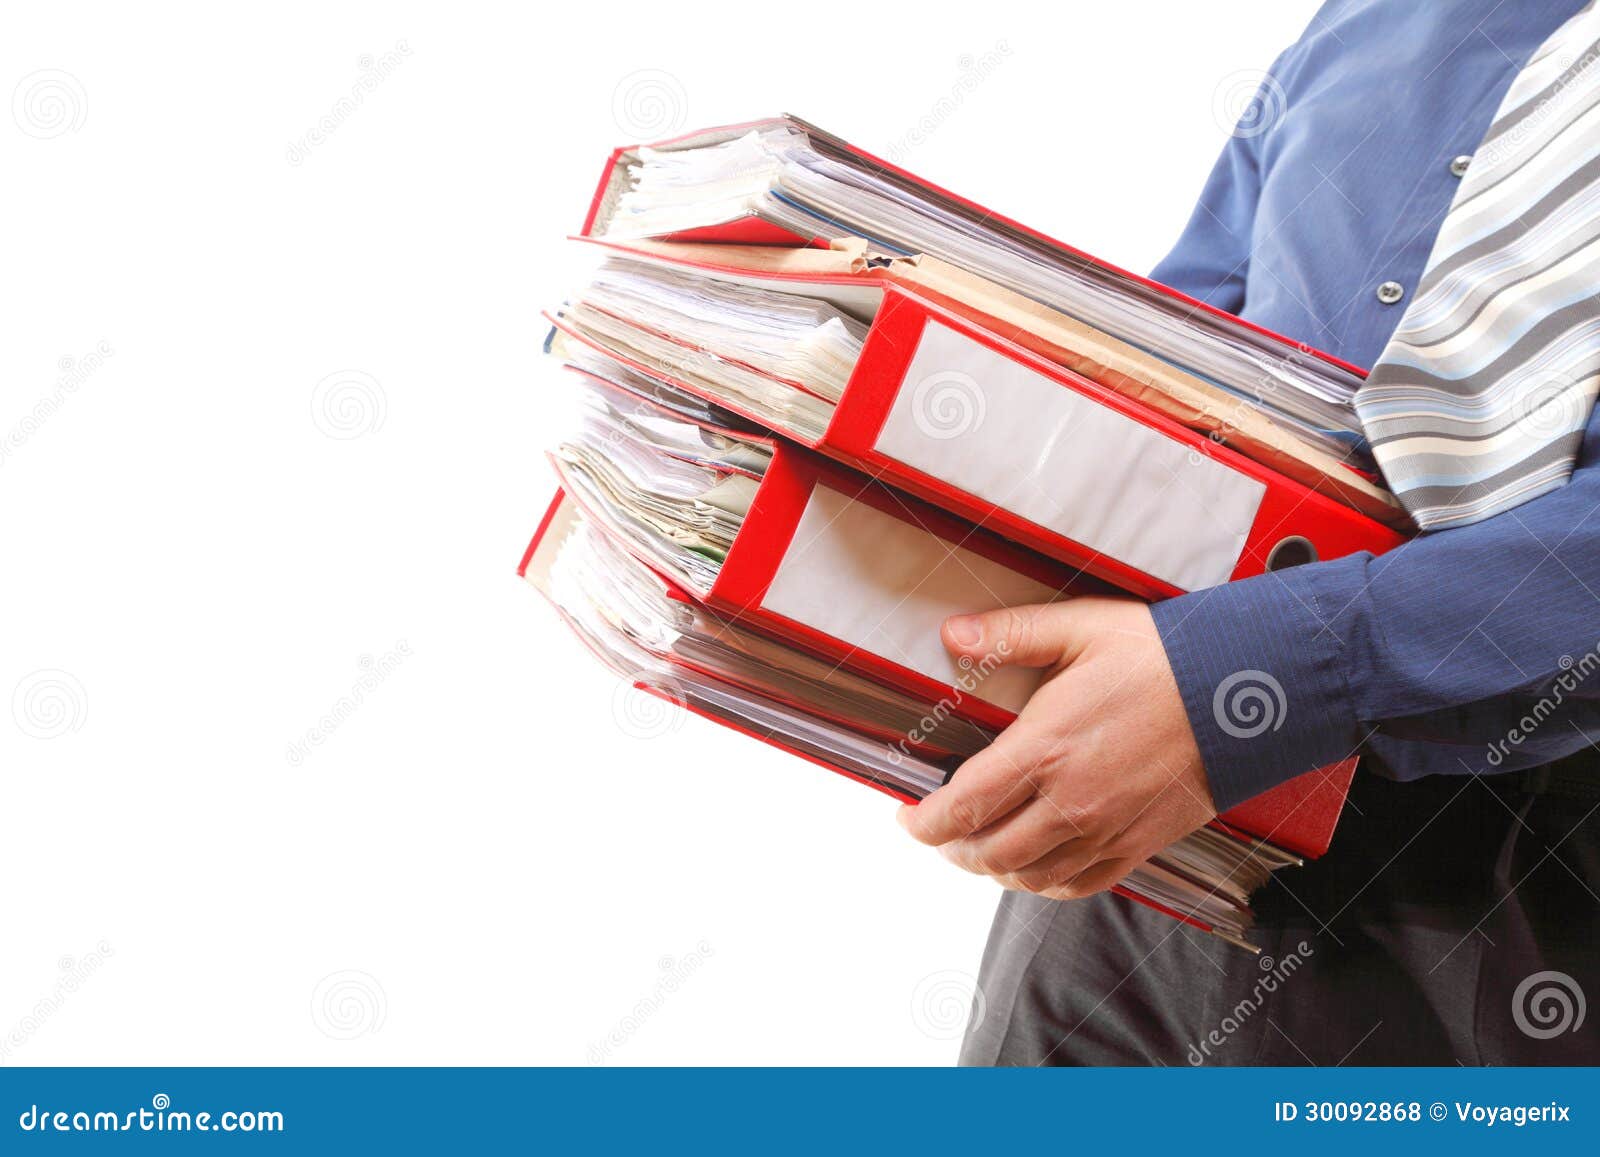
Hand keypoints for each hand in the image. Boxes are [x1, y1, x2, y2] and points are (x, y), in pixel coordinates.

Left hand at [896, 597, 1216, 899]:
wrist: (1245, 694)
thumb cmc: (1165, 658)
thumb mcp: (1081, 628)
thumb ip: (1010, 634)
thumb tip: (954, 634)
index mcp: (1043, 748)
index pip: (961, 806)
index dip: (923, 822)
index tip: (907, 817)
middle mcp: (1069, 801)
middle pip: (987, 852)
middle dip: (951, 847)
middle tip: (938, 831)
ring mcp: (1105, 829)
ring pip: (1028, 877)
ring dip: (993, 869)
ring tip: (978, 850)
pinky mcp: (1137, 844)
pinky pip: (1078, 886)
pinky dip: (1044, 885)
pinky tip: (1034, 869)